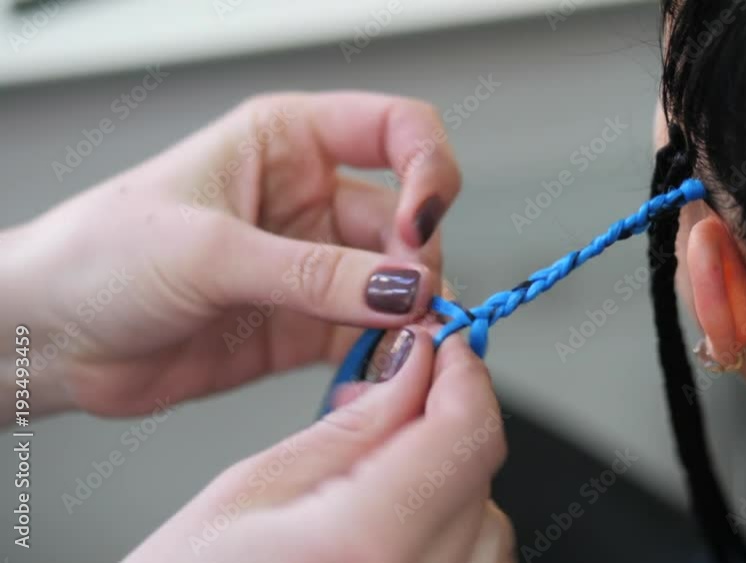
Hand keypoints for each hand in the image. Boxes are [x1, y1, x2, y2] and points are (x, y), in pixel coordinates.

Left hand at [1, 91, 460, 418]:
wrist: (51, 338)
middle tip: (410, 306)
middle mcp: (308, 200)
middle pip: (406, 220)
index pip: (396, 130)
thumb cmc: (98, 256)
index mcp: (287, 144)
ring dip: (407, 315)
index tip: (423, 223)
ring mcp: (311, 266)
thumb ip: (315, 273)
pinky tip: (378, 367)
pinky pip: (367, 335)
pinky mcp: (304, 325)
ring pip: (396, 283)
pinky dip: (383, 353)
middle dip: (419, 263)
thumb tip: (405, 289)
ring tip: (397, 344)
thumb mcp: (210, 250)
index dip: (428, 169)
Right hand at [123, 327, 513, 562]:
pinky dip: (450, 531)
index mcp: (362, 543)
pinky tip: (389, 522)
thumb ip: (350, 428)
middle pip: (480, 474)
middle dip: (445, 420)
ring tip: (374, 474)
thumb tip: (412, 368)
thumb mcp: (248, 490)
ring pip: (488, 524)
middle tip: (386, 400)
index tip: (442, 344)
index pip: (465, 434)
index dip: (463, 374)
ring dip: (449, 479)